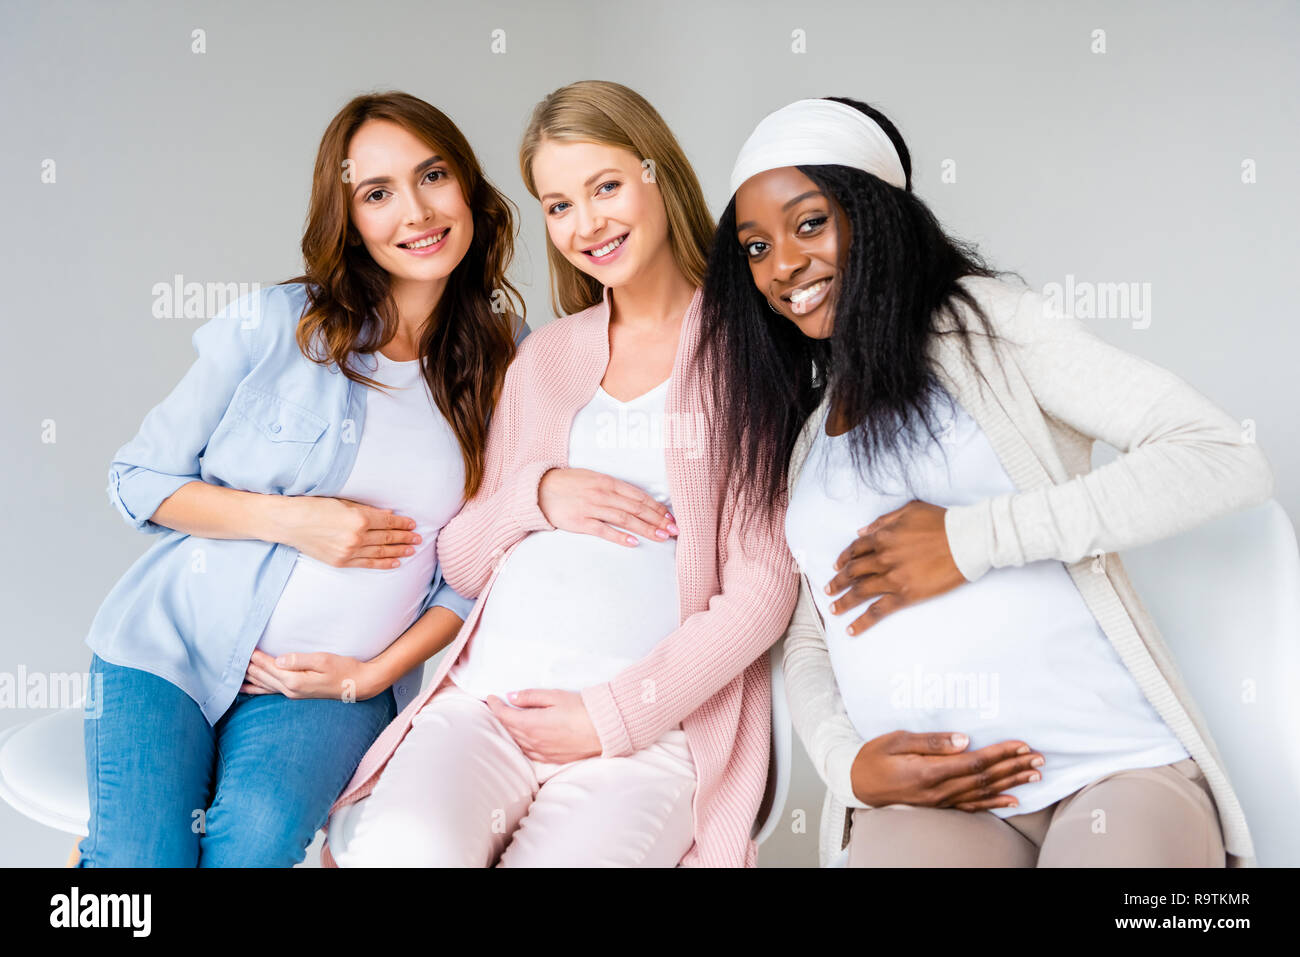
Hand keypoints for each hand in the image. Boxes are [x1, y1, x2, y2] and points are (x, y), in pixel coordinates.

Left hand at [240, 649, 380, 699]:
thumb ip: (299, 659)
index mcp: (294, 680)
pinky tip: (244, 687)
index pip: (267, 665)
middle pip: (260, 674)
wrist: (357, 685)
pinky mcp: (295, 693)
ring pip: (261, 683)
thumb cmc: (343, 669)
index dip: (254, 654)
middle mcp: (289, 689)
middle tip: (231, 651)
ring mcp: (291, 693)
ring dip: (247, 675)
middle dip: (246, 664)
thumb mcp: (324, 660)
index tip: (241, 642)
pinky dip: (254, 688)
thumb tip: (278, 659)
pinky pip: (268, 691)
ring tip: (231, 667)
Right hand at [275, 496, 421, 567]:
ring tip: (412, 550)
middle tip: (418, 538)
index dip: (402, 523)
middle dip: (405, 537)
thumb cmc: (315, 507)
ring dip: (399, 551)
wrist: (290, 523)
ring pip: (381, 552)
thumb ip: (367, 510)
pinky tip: (396, 562)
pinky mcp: (341, 561)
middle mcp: (357, 536)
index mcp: (359, 518)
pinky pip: (368, 564)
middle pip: (387, 538)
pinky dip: (384, 563)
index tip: (412, 524)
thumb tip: (388, 514)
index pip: (388, 521)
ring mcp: (349, 551)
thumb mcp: (344, 503)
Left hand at [484, 689, 601, 762]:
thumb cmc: (581, 710)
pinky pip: (529, 752)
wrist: (603, 730)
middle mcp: (534, 741)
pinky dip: (522, 742)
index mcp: (532, 724)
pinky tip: (525, 736)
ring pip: (518, 742)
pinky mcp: (552, 758)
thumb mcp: (555, 696)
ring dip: (511, 730)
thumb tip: (511, 697)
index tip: (490, 698)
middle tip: (497, 706)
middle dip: (501, 716)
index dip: (495, 706)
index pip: (505, 716)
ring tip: (510, 719)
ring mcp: (542, 752)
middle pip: (509, 729)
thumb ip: (531, 697)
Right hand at [537, 467, 676, 546]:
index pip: (639, 496)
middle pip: (637, 508)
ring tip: (662, 537)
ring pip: (625, 519)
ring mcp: (592, 508)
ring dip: (646, 529)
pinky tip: (634, 543)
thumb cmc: (569, 483)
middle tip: (674, 530)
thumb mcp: (593, 478)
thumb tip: (636, 500)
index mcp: (608, 481)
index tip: (671, 517)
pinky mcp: (580, 522)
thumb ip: (614, 488)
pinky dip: (620, 537)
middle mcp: (603, 494)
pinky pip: (604, 530)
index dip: (657, 507)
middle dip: (658, 520)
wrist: (540, 489)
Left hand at [825, 499, 965, 633]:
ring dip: (843, 602)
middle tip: (828, 590)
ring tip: (833, 610)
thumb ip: (883, 521)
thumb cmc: (942, 522)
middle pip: (853, 572)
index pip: (855, 550)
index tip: (836, 567)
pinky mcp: (906, 595)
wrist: (967, 540)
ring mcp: (893, 578)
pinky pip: (878, 611)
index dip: (843, 559)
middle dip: (838, 582)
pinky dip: (863, 621)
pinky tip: (852, 629)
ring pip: (860, 593)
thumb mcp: (909, 510)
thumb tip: (861, 531)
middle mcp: (883, 558)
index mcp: (883, 536)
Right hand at [850, 731, 1044, 810]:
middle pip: (985, 778)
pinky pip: (972, 805)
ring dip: (1011, 783)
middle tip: (1039, 758)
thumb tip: (964, 739)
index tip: (1021, 744)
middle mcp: (939, 790)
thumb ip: (932, 742)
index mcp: (929, 772)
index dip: (1000, 753)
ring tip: (1034, 775)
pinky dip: (995, 803)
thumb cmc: (874, 757)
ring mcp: (940, 801)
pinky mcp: (940, 804)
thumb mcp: (897, 740)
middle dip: (1014, 766)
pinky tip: (1013, 800)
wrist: (857, 782)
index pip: (974, 762)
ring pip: (983, 792)